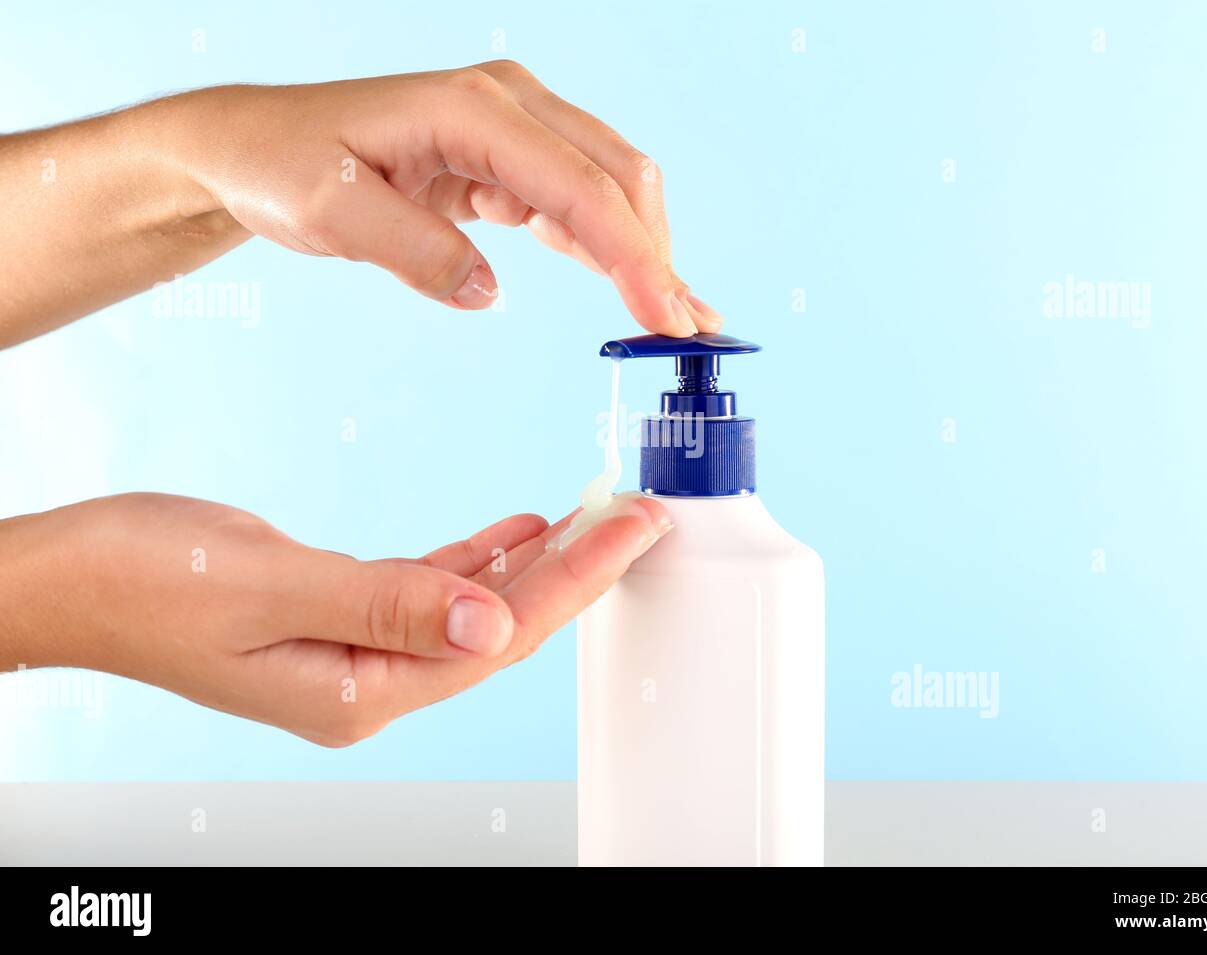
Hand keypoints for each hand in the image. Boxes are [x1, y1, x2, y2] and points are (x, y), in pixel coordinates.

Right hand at [0, 492, 671, 745]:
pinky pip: (432, 587)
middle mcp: (369, 680)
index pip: (499, 635)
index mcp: (360, 688)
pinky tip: (519, 530)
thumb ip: (385, 604)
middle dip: (578, 568)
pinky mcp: (340, 614)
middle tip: (640, 514)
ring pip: (475, 604)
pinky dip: (480, 556)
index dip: (576, 579)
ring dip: (538, 559)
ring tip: (598, 513)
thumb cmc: (143, 581)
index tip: (634, 529)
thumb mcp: (267, 587)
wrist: (68, 579)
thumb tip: (494, 624)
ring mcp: (356, 650)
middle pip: (502, 623)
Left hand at [1, 62, 721, 344]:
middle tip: (686, 332)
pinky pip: (577, 201)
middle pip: (617, 176)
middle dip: (658, 256)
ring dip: (647, 252)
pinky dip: (612, 246)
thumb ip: (413, 251)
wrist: (255, 145)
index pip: (579, 186)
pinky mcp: (507, 159)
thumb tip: (488, 292)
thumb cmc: (283, 163)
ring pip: (609, 186)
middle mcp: (506, 105)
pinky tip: (636, 288)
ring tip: (679, 318)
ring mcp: (512, 129)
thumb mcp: (331, 212)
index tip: (665, 317)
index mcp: (472, 109)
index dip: (633, 256)